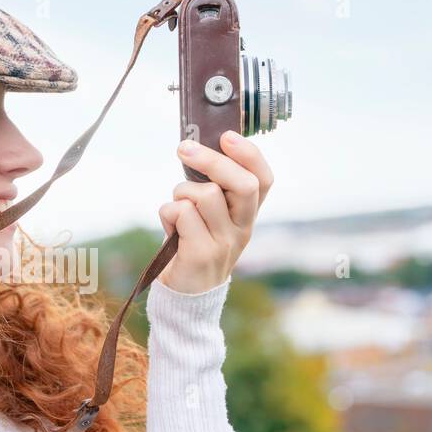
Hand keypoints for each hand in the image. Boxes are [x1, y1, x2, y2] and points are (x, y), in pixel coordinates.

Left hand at [156, 129, 273, 294]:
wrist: (186, 295)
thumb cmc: (193, 245)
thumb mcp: (211, 217)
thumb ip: (212, 189)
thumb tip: (196, 147)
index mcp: (247, 215)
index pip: (263, 180)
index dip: (249, 155)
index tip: (227, 136)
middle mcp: (242, 228)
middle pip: (241, 183)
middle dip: (211, 160)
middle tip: (184, 149)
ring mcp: (224, 243)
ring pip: (203, 195)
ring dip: (180, 193)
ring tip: (177, 209)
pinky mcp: (201, 254)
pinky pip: (181, 214)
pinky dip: (167, 213)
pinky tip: (170, 228)